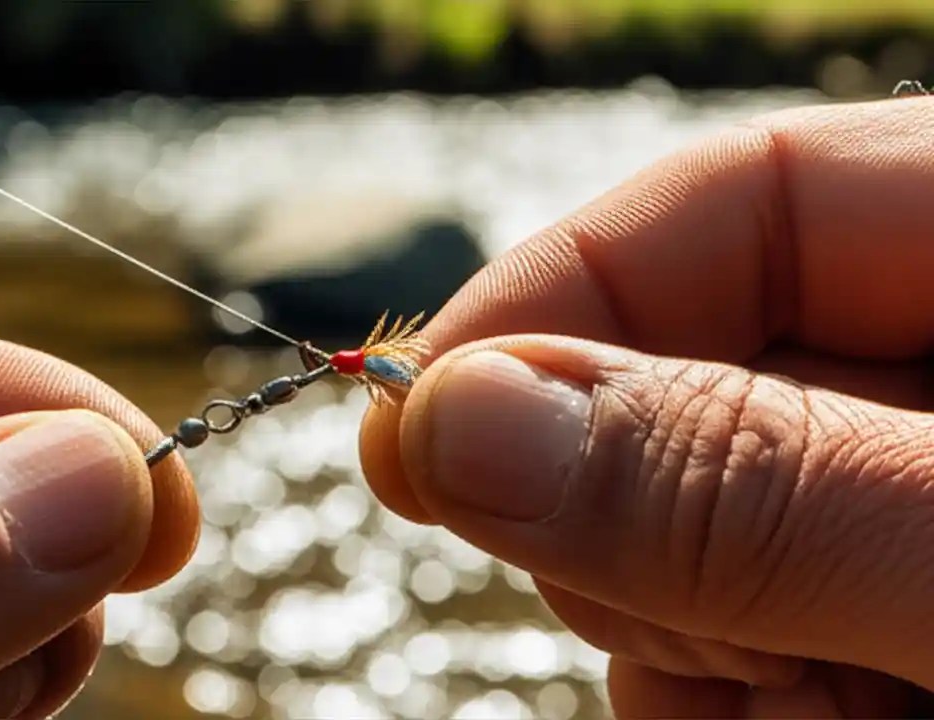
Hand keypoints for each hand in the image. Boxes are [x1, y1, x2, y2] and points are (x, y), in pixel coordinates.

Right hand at [362, 97, 933, 715]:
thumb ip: (745, 484)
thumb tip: (453, 416)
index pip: (757, 193)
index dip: (568, 284)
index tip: (408, 409)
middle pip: (699, 371)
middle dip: (619, 501)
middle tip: (625, 609)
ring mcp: (915, 513)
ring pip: (694, 522)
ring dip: (664, 630)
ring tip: (770, 707)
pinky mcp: (897, 628)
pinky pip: (742, 640)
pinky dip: (711, 697)